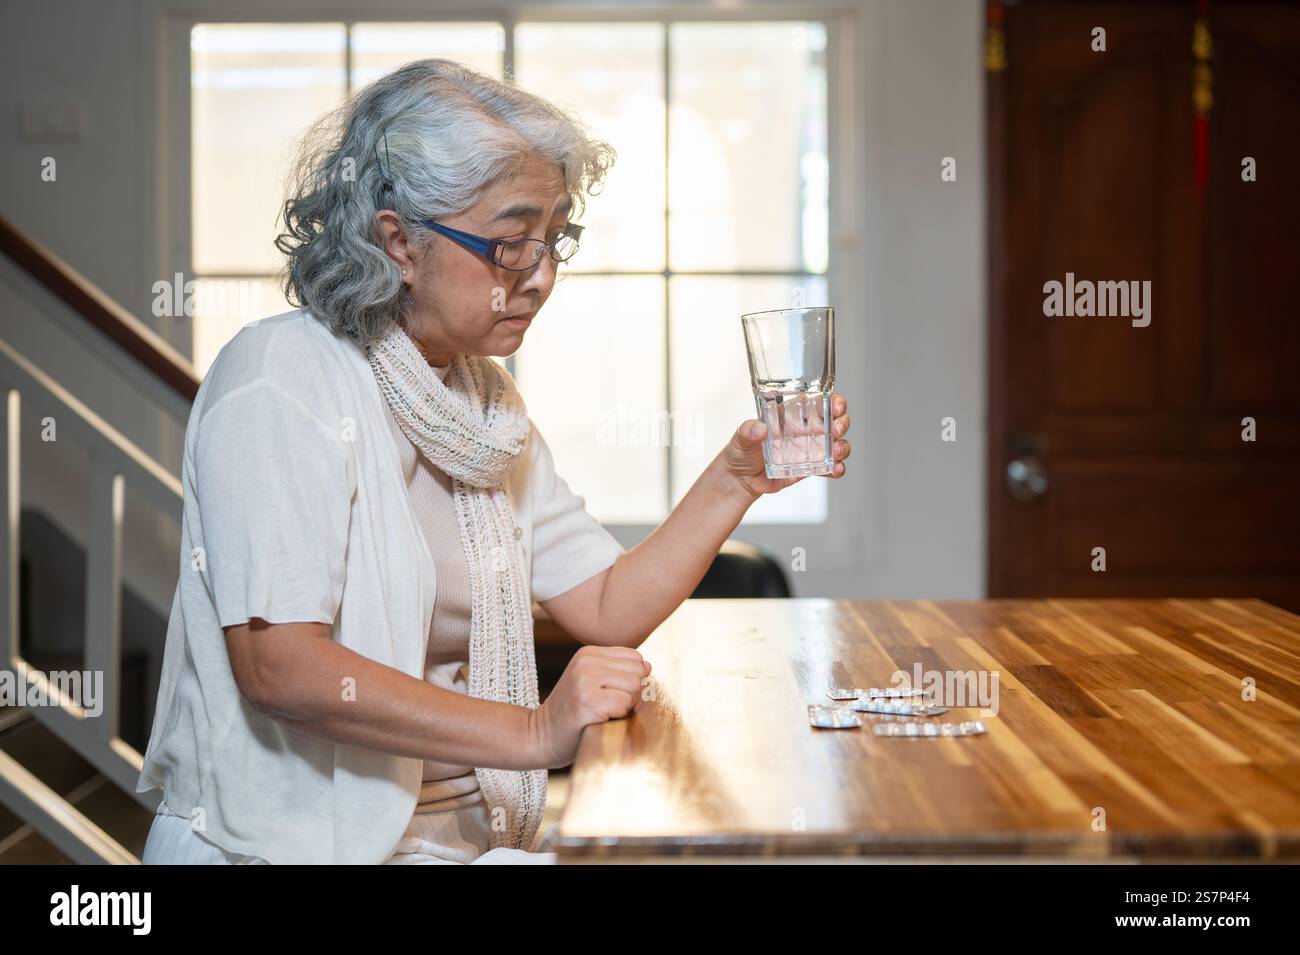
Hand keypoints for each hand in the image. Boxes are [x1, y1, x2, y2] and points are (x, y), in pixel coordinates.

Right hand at [528, 645, 651, 768]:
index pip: (635, 658)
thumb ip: (619, 671)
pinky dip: (618, 716)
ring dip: (626, 705)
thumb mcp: (592, 681)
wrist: (541, 736)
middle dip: (631, 693)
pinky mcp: (587, 700)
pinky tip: (599, 719)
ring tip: (604, 712)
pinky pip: (624, 704)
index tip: (610, 693)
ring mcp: (585, 679)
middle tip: (608, 706)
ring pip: (634, 686)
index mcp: (588, 653)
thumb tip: (648, 667)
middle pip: (638, 671)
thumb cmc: (573, 713)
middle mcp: (586, 661)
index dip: (631, 680)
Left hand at [717, 393, 850, 500]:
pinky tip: (836, 469)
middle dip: (842, 423)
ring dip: (843, 446)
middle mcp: (805, 430)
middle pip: (835, 421)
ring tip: (836, 453)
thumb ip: (747, 431)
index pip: (819, 402)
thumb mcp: (740, 437)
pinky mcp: (810, 468)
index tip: (836, 406)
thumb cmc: (740, 452)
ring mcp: (810, 449)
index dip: (834, 401)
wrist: (740, 480)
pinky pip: (830, 467)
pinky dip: (837, 468)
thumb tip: (760, 428)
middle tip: (836, 431)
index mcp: (792, 415)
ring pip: (837, 443)